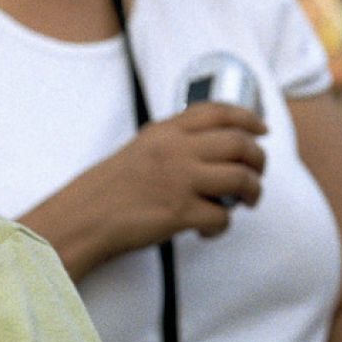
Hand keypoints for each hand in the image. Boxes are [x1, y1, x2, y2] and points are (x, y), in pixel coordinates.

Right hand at [101, 105, 268, 249]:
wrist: (78, 220)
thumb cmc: (107, 190)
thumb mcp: (140, 149)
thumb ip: (174, 142)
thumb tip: (215, 146)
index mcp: (165, 131)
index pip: (219, 111)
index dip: (249, 118)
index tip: (262, 129)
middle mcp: (176, 150)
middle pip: (240, 144)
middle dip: (259, 160)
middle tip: (257, 174)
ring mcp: (179, 180)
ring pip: (241, 179)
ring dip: (252, 192)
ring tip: (245, 202)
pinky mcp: (179, 212)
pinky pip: (222, 217)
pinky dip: (221, 226)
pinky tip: (207, 230)